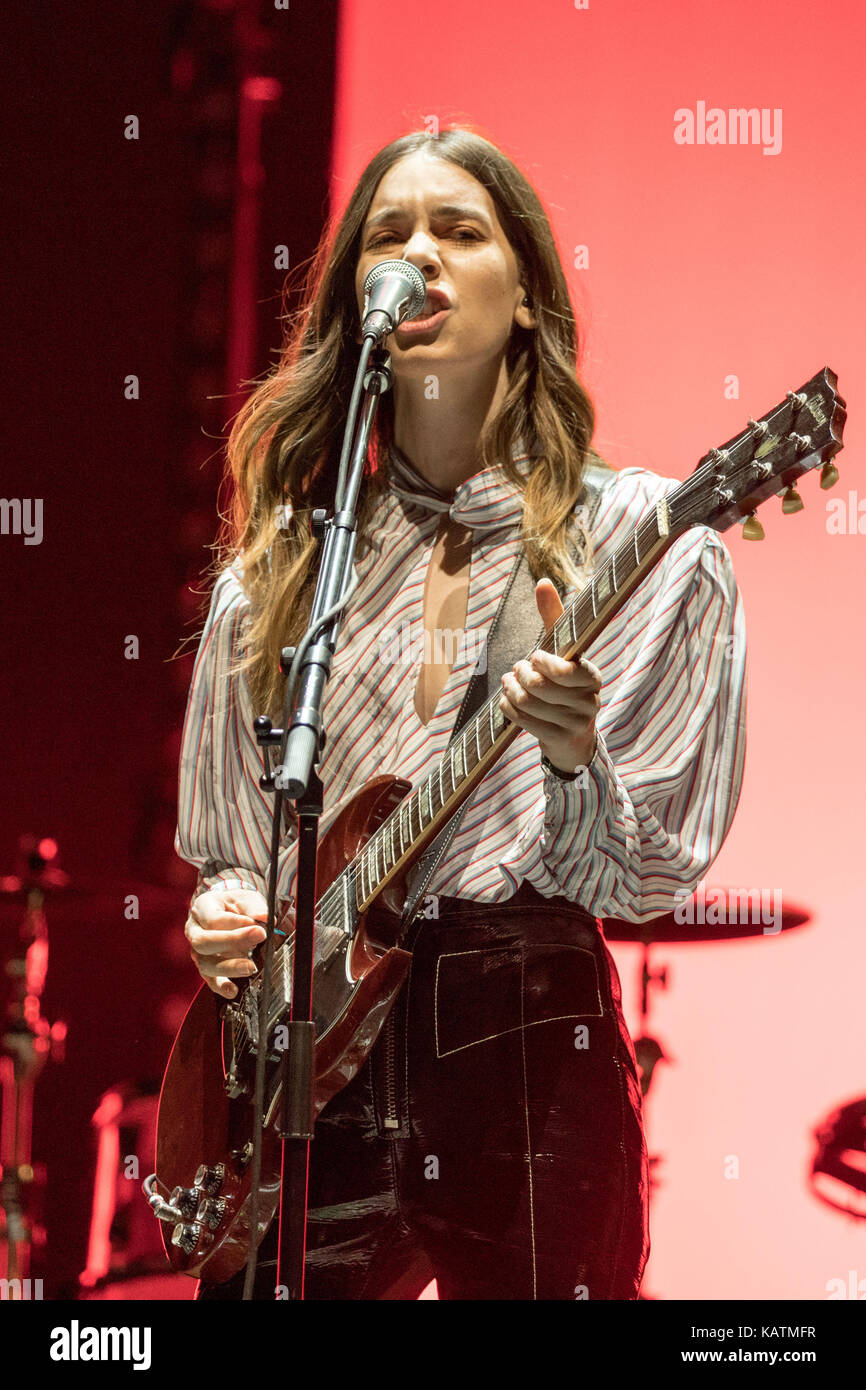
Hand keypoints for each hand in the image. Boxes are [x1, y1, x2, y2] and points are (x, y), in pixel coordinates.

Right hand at [184, 888, 268, 998]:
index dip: (235, 923)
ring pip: (205, 963)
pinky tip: (233, 989)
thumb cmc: (234, 905)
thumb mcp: (245, 898)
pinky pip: (209, 980)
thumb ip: (255, 907)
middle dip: (232, 942)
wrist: (226, 911)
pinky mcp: (205, 966)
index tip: (256, 926)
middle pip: (204, 941)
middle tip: (257, 938)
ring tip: (250, 966)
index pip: (214, 919)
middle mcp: (194, 930)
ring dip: (229, 966)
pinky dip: (221, 986)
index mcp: (202, 908)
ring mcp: (197, 951)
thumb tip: (266, 918)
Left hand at [498, 578, 601, 774]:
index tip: (535, 657)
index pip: (565, 669)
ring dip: (510, 690)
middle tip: (516, 670)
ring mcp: (576, 723)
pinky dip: (508, 708)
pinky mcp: (559, 740)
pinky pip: (523, 720)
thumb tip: (544, 581)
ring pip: (529, 702)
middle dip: (521, 675)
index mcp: (592, 676)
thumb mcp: (563, 653)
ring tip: (509, 684)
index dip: (543, 662)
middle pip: (540, 684)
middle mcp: (590, 700)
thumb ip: (554, 619)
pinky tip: (507, 701)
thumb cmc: (564, 686)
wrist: (574, 738)